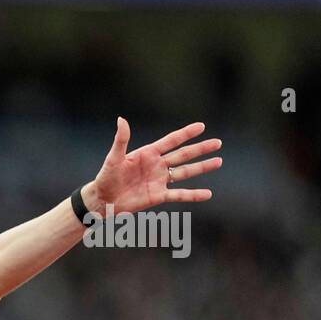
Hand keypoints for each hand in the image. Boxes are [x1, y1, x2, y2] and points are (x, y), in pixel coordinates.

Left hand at [88, 118, 221, 214]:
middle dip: (200, 149)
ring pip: (185, 172)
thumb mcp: (114, 158)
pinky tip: (207, 194)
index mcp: (148, 153)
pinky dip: (193, 195)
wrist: (102, 200)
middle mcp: (157, 165)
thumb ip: (121, 140)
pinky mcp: (158, 196)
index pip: (171, 141)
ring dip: (202, 167)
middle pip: (183, 155)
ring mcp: (159, 180)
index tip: (202, 126)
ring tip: (218, 161)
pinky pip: (179, 195)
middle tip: (218, 142)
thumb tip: (122, 119)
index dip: (186, 134)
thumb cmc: (106, 177)